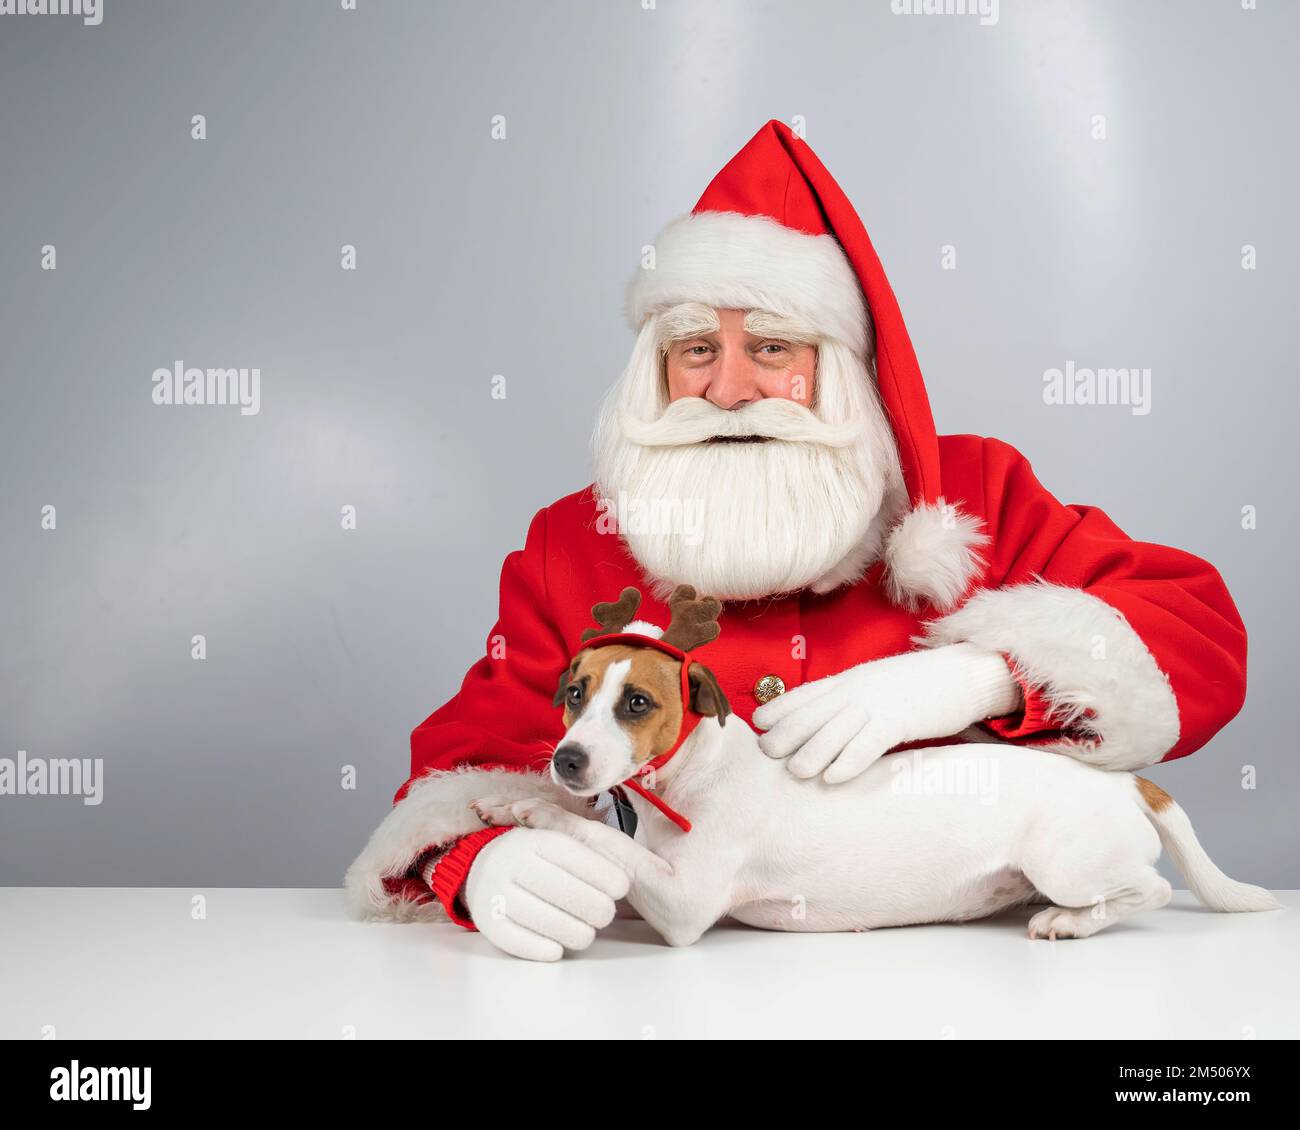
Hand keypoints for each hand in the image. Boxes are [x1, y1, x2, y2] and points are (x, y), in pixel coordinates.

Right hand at [463, 825, 629, 961]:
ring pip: (539, 918)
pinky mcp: (487, 922)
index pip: (572, 856)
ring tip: (587, 935)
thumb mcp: (555, 838)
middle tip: (607, 915)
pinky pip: (515, 940)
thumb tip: (622, 872)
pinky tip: (558, 950)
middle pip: (558, 889)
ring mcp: (496, 892)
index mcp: (534, 840)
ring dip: (571, 931)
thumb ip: (586, 848)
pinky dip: (540, 948)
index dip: (601, 873)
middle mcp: (512, 862)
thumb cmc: (534, 857)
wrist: (483, 866)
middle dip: (591, 905)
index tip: (622, 888)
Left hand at [752, 643, 1019, 784]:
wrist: (965, 673)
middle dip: (786, 734)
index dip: (779, 710)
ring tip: (796, 773)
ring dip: (812, 753)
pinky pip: (869, 742)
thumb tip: (820, 721)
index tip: (759, 726)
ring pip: (835, 730)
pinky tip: (834, 777)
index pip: (804, 694)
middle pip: (812, 713)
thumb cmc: (918, 686)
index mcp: (848, 681)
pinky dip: (850, 761)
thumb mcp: (874, 685)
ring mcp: (878, 704)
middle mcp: (856, 690)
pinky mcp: (902, 720)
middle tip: (768, 755)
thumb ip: (847, 699)